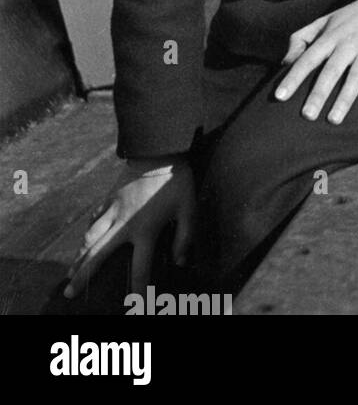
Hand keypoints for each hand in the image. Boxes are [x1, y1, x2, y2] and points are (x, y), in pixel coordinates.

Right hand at [64, 159, 194, 299]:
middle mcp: (124, 225)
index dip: (138, 289)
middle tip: (69, 293)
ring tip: (70, 274)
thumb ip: (185, 237)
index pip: (139, 268)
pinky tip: (83, 241)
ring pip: (90, 239)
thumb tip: (181, 262)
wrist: (159, 151)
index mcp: (145, 231)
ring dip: (79, 257)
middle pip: (98, 256)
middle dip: (83, 277)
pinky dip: (87, 232)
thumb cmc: (177, 181)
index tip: (135, 305)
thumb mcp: (189, 209)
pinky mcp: (109, 199)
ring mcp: (113, 211)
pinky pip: (93, 219)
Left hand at [276, 0, 357, 124]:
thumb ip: (301, 38)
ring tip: (334, 120)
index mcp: (331, 36)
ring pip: (357, 76)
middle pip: (332, 70)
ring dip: (346, 99)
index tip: (279, 96)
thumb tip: (284, 62)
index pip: (308, 58)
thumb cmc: (352, 17)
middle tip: (307, 115)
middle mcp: (350, 42)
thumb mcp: (324, 21)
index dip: (293, 77)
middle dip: (319, 93)